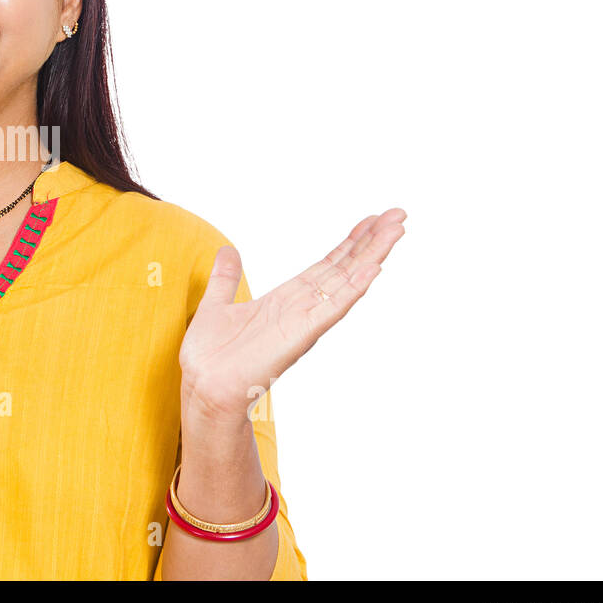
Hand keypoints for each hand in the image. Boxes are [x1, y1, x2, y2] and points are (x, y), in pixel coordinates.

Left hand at [179, 209, 406, 426]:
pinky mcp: (300, 336)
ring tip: (396, 230)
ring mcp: (304, 322)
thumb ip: (225, 278)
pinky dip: (353, 289)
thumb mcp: (216, 305)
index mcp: (286, 300)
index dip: (349, 243)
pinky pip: (332, 309)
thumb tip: (226, 250)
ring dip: (371, 256)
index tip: (372, 220)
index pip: (326, 266)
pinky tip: (373, 268)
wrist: (203, 387)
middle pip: (344, 269)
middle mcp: (301, 309)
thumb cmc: (211, 356)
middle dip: (371, 242)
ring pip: (346, 283)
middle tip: (398, 215)